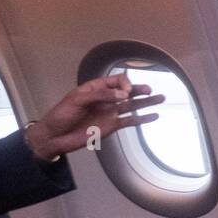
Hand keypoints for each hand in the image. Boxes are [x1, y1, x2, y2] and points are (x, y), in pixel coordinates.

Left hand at [25, 73, 165, 160]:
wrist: (55, 137)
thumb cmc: (62, 114)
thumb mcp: (77, 100)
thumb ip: (101, 96)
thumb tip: (123, 95)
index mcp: (96, 88)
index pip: (116, 80)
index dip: (124, 84)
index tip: (125, 92)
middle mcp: (106, 98)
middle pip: (128, 91)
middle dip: (139, 89)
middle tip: (149, 90)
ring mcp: (110, 112)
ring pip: (133, 104)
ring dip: (147, 102)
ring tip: (161, 98)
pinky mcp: (112, 125)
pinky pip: (130, 120)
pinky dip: (142, 119)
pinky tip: (154, 116)